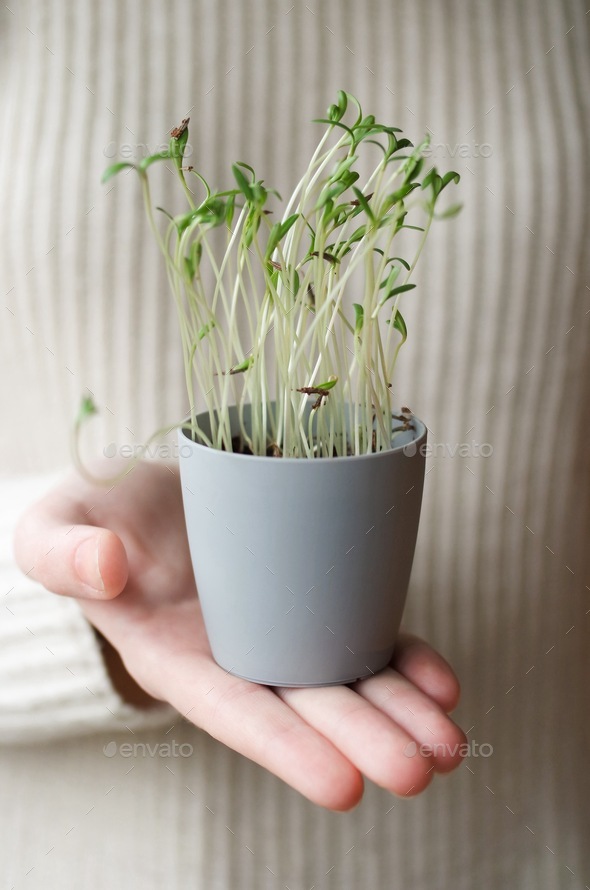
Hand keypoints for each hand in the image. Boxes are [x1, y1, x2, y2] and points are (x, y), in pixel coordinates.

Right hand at [14, 460, 465, 809]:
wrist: (143, 493)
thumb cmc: (94, 518)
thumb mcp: (54, 529)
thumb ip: (62, 555)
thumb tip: (105, 569)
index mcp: (174, 655)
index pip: (232, 711)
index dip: (285, 747)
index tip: (343, 784)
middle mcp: (234, 653)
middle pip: (304, 705)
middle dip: (364, 739)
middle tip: (423, 768)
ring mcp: (277, 625)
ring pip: (343, 677)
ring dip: (399, 711)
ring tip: (450, 741)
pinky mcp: (307, 593)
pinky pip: (359, 631)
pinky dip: (402, 657)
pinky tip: (440, 681)